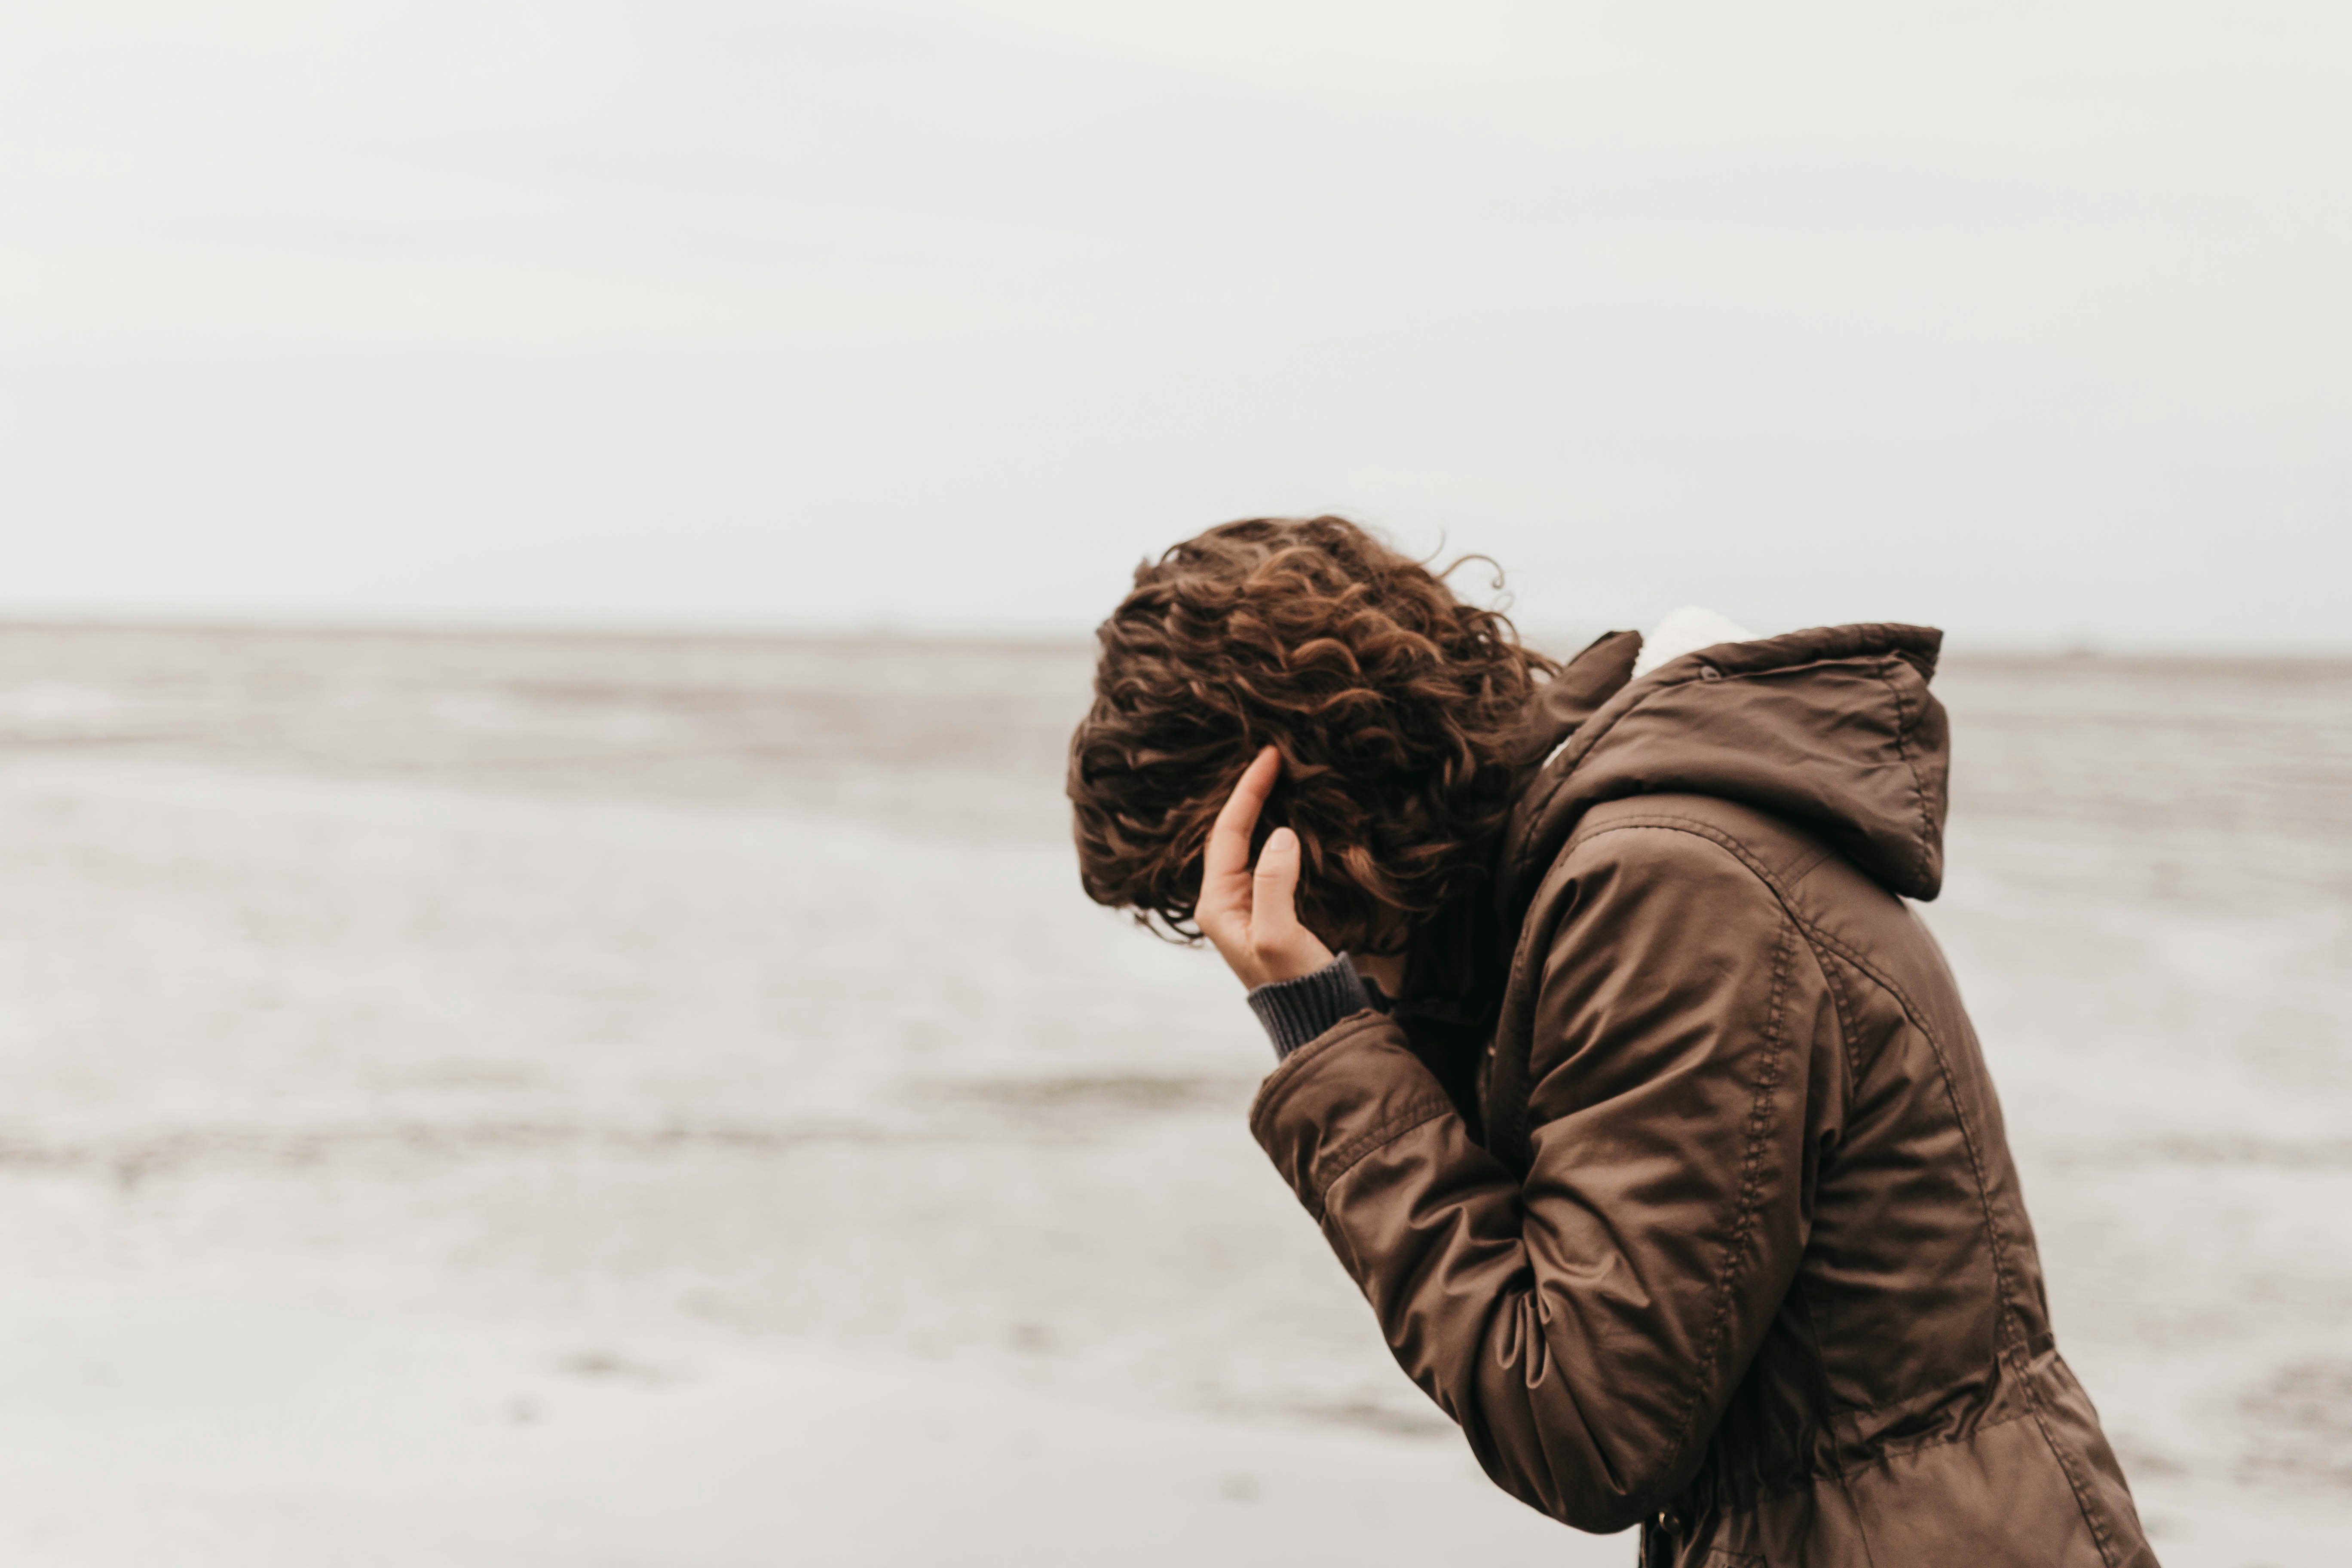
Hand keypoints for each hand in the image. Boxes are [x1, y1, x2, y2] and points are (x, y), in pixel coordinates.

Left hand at [1197, 747, 1335, 989]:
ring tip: (1283, 775)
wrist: (1315, 1019)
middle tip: (1275, 756)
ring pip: (1250, 843)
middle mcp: (1225, 900)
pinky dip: (1280, 831)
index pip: (1227, 831)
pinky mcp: (1271, 909)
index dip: (1248, 790)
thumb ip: (1275, 881)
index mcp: (1216, 902)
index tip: (1270, 756)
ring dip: (1265, 809)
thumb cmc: (1293, 982)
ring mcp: (1247, 904)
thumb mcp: (1279, 934)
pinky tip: (1294, 814)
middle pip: (1232, 832)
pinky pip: (1269, 859)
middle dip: (1252, 793)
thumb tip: (1280, 833)